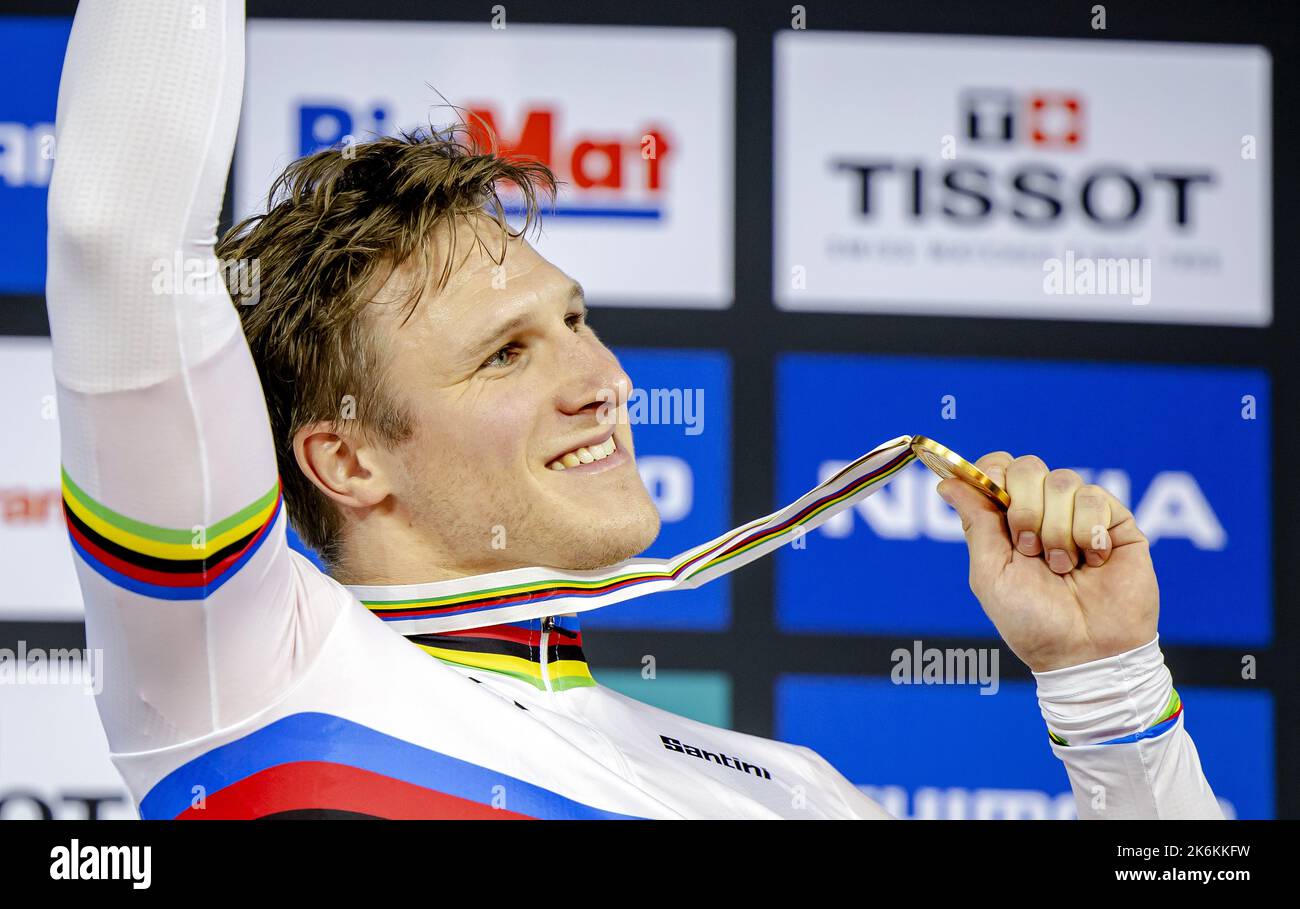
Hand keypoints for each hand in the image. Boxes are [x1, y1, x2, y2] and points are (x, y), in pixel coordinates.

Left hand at [936, 452, 1158, 672]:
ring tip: (1062, 566)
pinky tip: (1092, 561)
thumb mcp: (990, 574)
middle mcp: (1043, 511)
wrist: (1085, 653)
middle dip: (1023, 507)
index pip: (998, 468)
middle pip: (1028, 466)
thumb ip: (976, 522)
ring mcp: (1080, 514)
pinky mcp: (1115, 522)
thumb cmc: (1032, 622)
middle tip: (1028, 549)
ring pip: (1062, 481)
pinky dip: (1086, 532)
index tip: (992, 494)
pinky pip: (1095, 497)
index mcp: (1006, 521)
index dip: (992, 472)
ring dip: (1056, 529)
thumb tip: (948, 480)